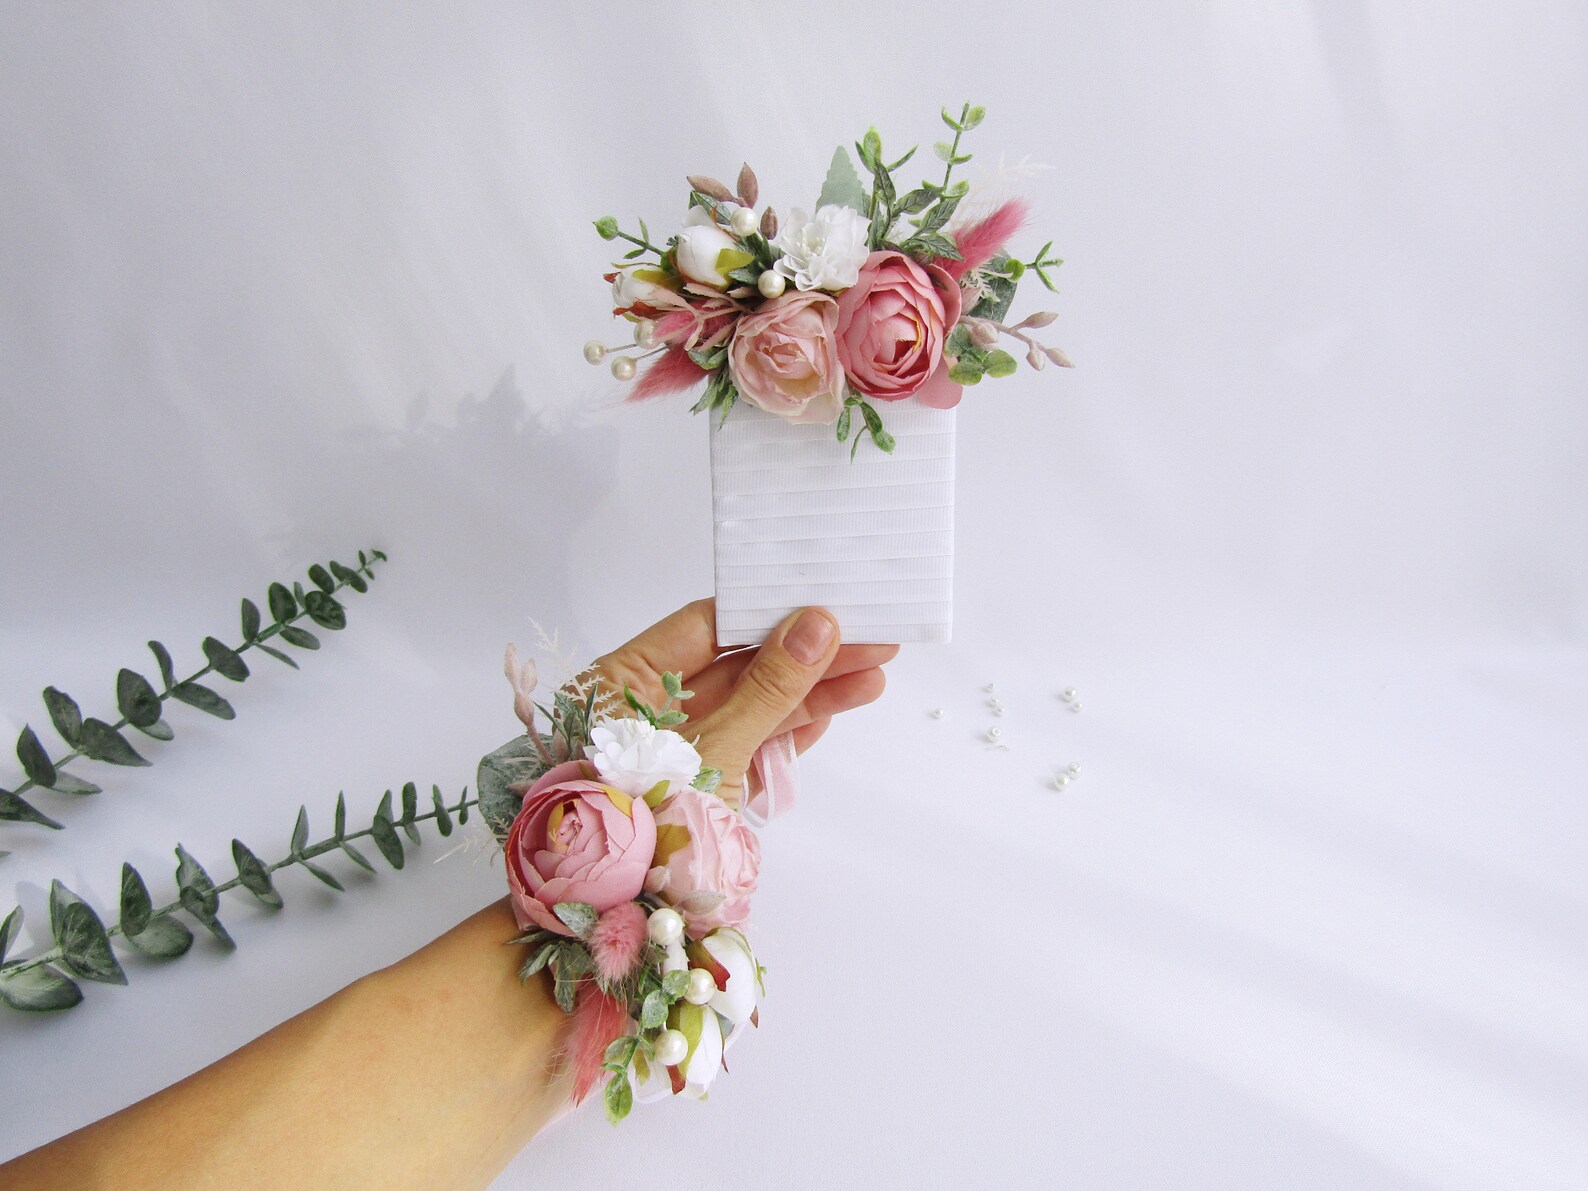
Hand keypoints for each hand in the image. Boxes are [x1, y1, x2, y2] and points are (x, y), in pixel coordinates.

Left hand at [585, 598, 896, 803]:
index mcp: (622, 680)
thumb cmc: (645, 822)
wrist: (619, 917)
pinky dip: (791, 730)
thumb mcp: (713, 746)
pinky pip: (750, 744)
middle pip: (737, 665)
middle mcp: (647, 707)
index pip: (704, 626)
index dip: (767, 610)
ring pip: (751, 706)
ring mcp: (679, 748)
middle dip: (804, 653)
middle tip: (870, 636)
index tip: (825, 597)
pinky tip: (837, 708)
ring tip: (874, 675)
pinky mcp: (703, 784)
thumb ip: (768, 687)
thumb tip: (819, 623)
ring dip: (812, 692)